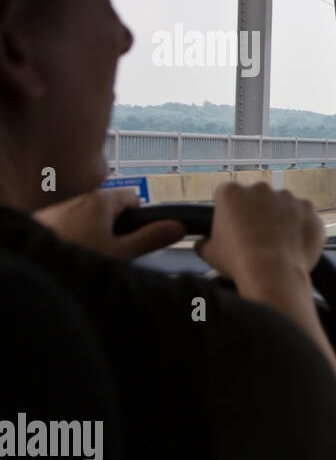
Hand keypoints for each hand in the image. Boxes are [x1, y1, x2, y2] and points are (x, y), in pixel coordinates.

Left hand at [33, 188, 185, 258]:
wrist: (33, 261)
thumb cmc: (78, 257)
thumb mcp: (122, 252)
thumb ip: (151, 238)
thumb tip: (179, 227)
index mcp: (103, 200)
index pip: (133, 198)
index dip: (138, 219)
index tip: (133, 238)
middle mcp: (81, 198)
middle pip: (110, 208)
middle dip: (114, 228)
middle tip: (111, 251)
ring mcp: (61, 208)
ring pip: (88, 217)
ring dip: (92, 233)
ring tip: (87, 255)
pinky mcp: (44, 220)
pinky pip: (68, 224)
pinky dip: (72, 236)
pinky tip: (68, 254)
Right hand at [197, 181, 323, 289]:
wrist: (274, 273)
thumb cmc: (238, 262)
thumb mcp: (208, 252)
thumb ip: (205, 241)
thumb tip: (203, 242)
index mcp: (231, 192)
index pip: (227, 196)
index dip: (230, 213)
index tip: (234, 229)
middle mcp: (261, 188)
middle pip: (257, 199)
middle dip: (257, 214)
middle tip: (257, 238)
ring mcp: (289, 197)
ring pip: (283, 206)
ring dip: (281, 220)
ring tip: (277, 245)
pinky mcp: (309, 209)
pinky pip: (304, 217)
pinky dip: (301, 228)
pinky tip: (294, 245)